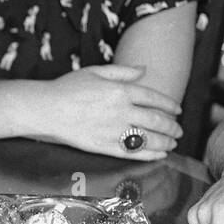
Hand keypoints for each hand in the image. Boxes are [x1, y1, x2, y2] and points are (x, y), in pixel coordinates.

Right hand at [42, 65, 182, 159]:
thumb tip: (144, 70)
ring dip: (166, 141)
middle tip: (178, 129)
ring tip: (173, 142)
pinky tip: (159, 153)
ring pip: (149, 138)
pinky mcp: (104, 146)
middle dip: (172, 126)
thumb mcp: (94, 72)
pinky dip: (150, 154)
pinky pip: (133, 152)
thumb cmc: (67, 88)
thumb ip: (122, 71)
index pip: (154, 98)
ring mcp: (114, 130)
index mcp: (120, 90)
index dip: (169, 105)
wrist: (45, 109)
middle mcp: (121, 111)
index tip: (176, 110)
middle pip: (157, 120)